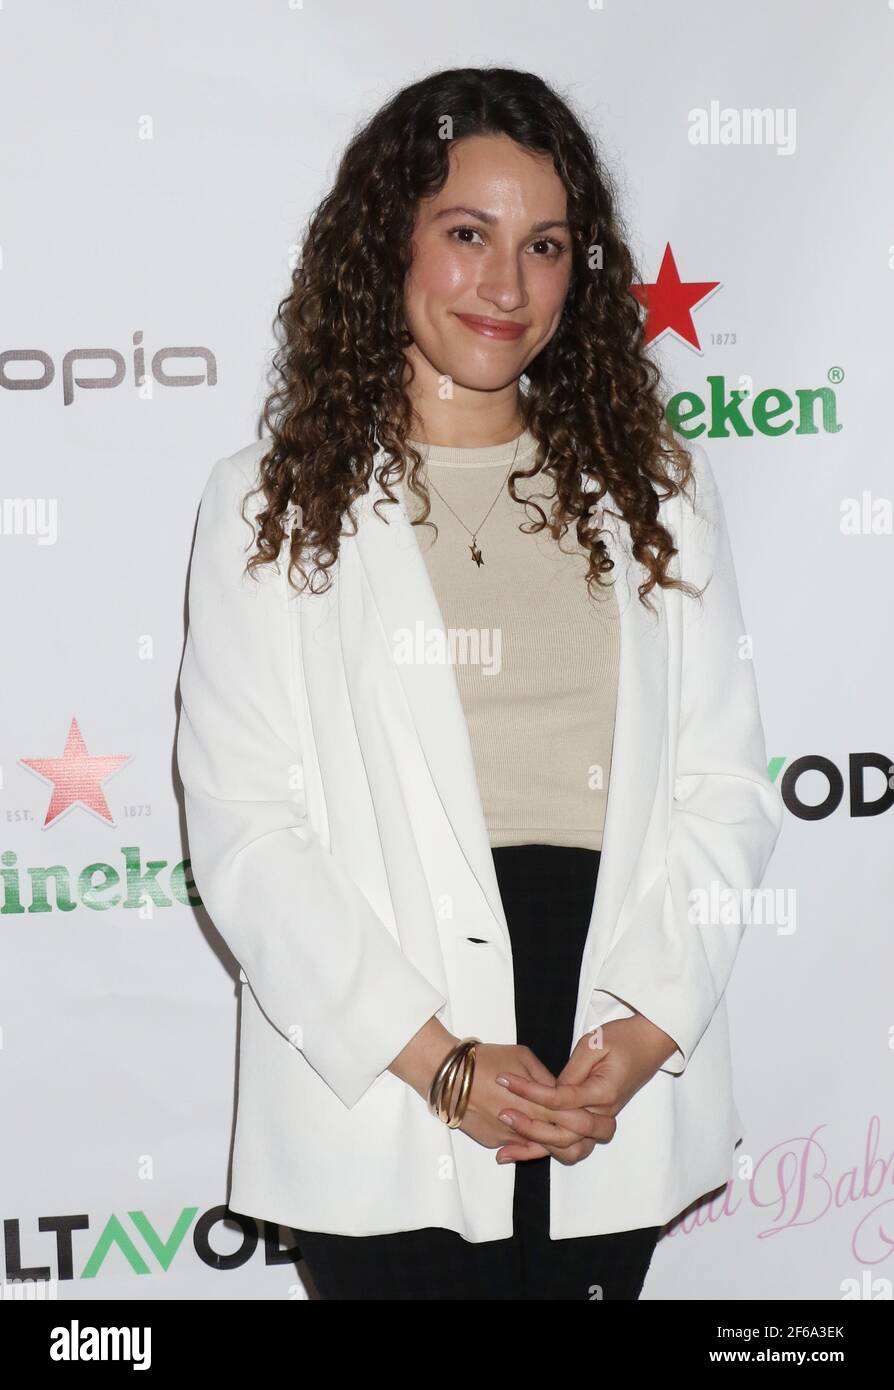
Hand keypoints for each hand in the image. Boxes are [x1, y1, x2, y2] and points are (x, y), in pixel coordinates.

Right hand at [455, 1042, 614, 1158]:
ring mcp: (507, 1138)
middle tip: (582, 1127)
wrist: (448, 1075)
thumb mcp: (522, 1057)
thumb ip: (546, 1079)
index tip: (591, 1113)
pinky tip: (524, 1123)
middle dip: (571, 1134)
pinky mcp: (492, 1141)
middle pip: (557, 1140)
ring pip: (536, 1146)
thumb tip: (559, 1092)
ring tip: (555, 1125)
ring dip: (548, 1138)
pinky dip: (524, 1137)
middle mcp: (524, 1127)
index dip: (582, 1119)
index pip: (569, 1120)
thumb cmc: (486, 1060)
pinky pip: (515, 1144)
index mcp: (536, 1105)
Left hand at [492, 1013, 678, 1165]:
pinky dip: (547, 1150)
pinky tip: (521, 1151)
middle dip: (530, 1126)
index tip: (504, 1080)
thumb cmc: (623, 1038)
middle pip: (565, 1133)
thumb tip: (547, 1091)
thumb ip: (571, 1071)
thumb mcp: (593, 1044)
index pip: (561, 1099)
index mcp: (604, 1092)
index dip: (530, 1091)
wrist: (650, 1042)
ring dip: (538, 1149)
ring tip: (506, 1148)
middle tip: (502, 1112)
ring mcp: (601, 1120)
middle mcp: (605, 1113)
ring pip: (569, 1149)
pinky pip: (572, 1144)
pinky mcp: (596, 1122)